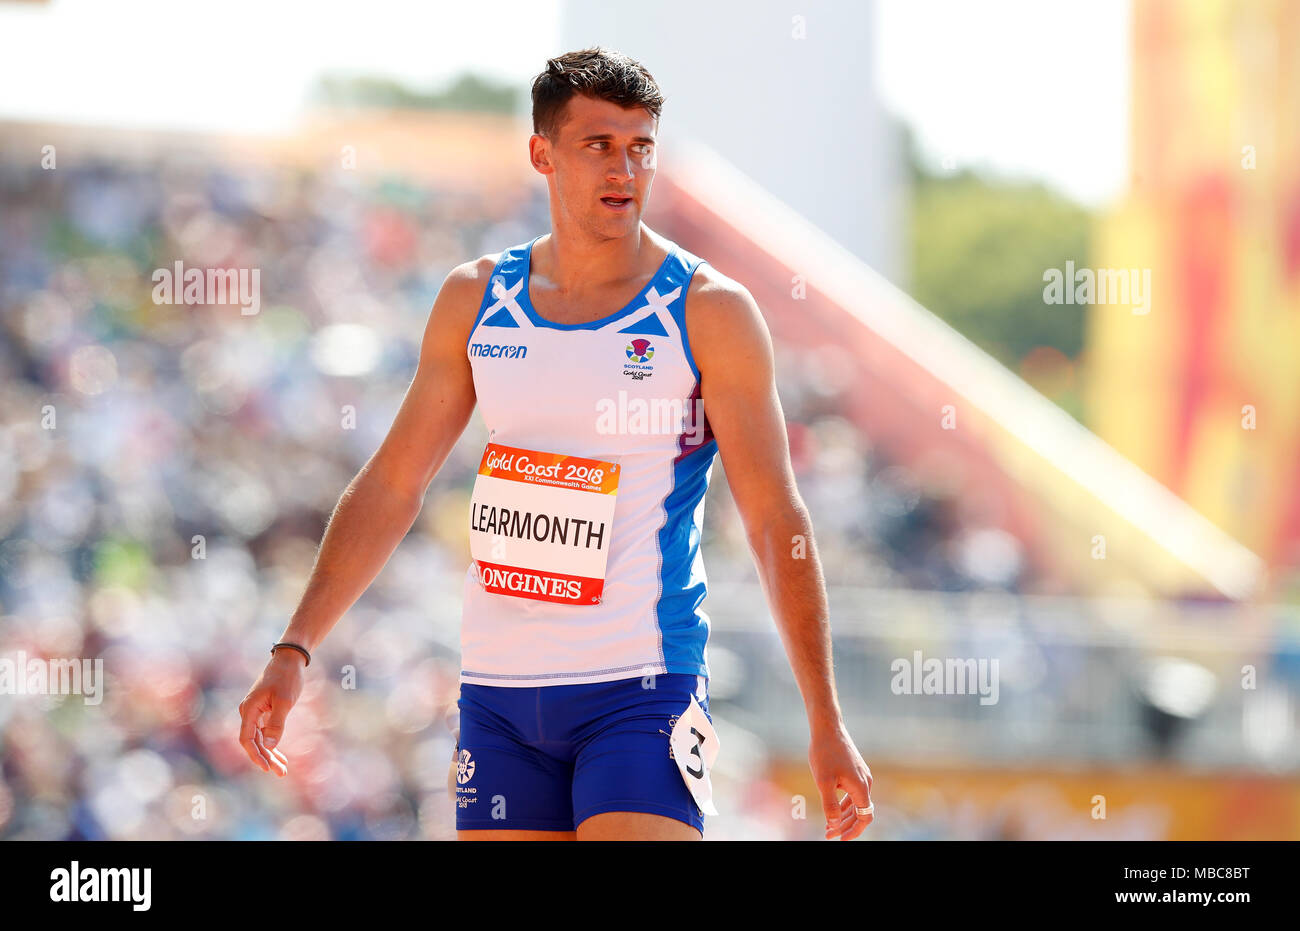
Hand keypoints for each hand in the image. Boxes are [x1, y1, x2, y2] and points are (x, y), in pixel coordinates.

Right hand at [237, 650, 304, 776]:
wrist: (290, 659)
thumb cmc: (287, 677)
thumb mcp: (285, 700)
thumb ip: (277, 723)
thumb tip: (270, 746)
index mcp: (249, 710)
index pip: (246, 739)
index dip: (255, 755)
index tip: (267, 768)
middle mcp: (249, 713)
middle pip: (254, 742)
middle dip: (266, 759)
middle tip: (281, 773)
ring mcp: (256, 713)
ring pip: (260, 740)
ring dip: (271, 755)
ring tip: (283, 770)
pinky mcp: (265, 712)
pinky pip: (265, 733)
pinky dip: (273, 745)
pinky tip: (281, 757)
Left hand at [809, 720, 873, 839]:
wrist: (828, 728)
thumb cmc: (824, 753)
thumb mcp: (823, 781)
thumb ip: (830, 805)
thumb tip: (834, 824)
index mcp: (861, 787)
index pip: (864, 818)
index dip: (854, 831)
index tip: (840, 839)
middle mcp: (865, 782)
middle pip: (860, 812)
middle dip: (845, 826)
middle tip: (828, 835)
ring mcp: (861, 776)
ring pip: (856, 803)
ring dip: (844, 816)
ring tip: (828, 826)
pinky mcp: (855, 771)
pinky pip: (852, 793)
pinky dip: (844, 804)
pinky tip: (832, 809)